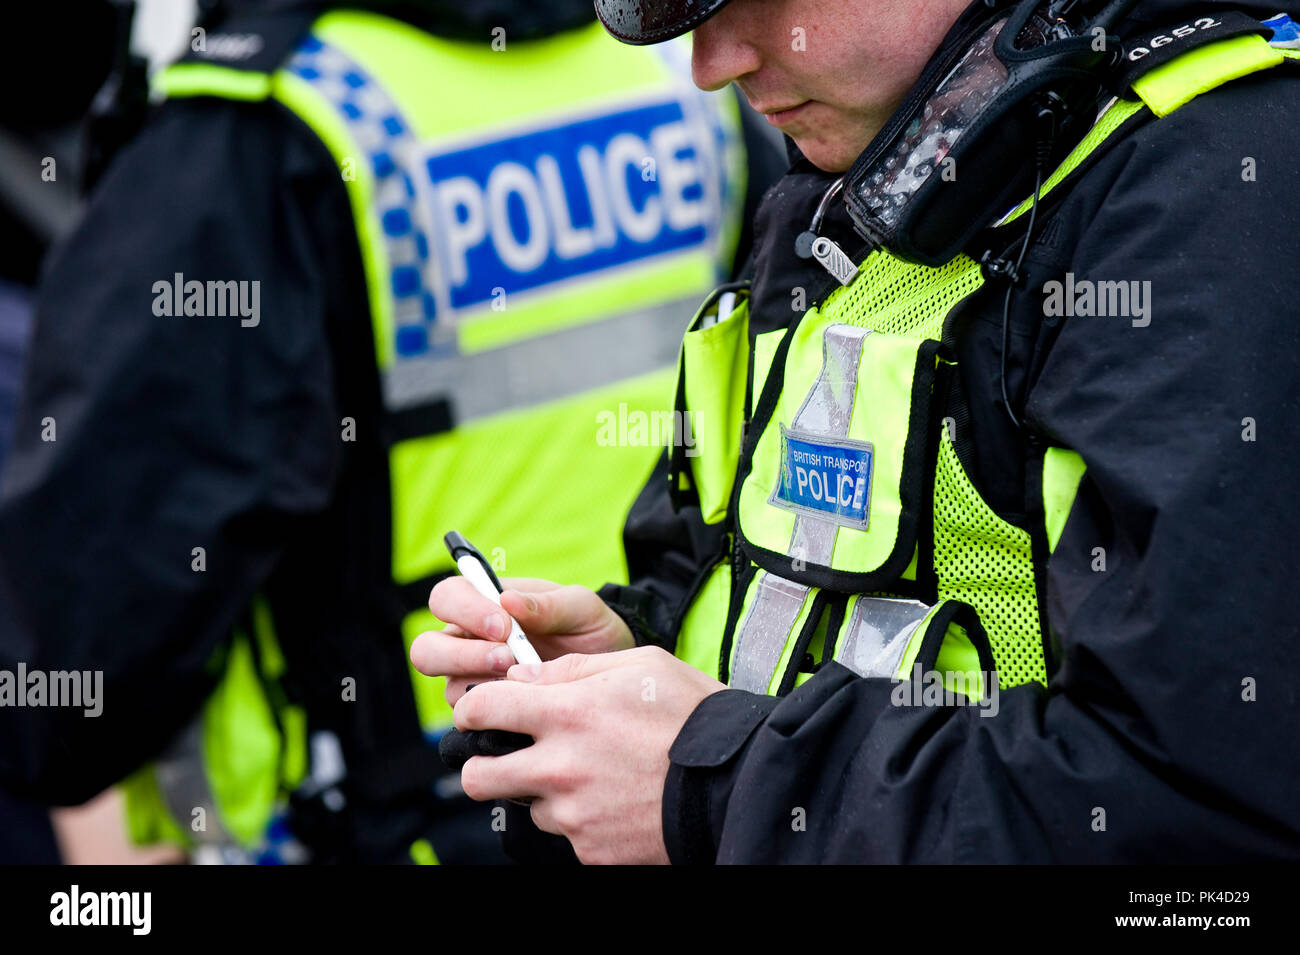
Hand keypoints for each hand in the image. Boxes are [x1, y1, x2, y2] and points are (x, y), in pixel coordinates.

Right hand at [410, 577, 633, 705]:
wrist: (612, 672)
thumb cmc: (590, 628)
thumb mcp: (579, 608)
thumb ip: (547, 604)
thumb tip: (508, 600)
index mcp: (483, 605)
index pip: (446, 598)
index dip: (465, 611)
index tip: (503, 625)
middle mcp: (467, 643)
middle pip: (426, 649)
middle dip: (461, 655)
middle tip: (506, 659)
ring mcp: (473, 682)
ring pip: (449, 688)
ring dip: (483, 688)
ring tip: (524, 684)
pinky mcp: (488, 716)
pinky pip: (475, 722)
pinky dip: (498, 716)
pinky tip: (528, 710)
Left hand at [452, 646, 725, 863]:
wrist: (737, 781)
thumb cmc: (692, 714)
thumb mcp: (638, 665)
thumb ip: (572, 668)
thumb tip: (524, 677)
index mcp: (564, 713)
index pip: (478, 710)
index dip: (472, 708)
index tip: (481, 711)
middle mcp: (558, 768)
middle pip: (476, 776)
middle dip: (484, 764)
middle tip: (508, 755)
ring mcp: (573, 815)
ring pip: (527, 806)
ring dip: (545, 792)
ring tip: (590, 776)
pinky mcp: (590, 851)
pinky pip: (568, 835)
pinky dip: (583, 820)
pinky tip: (616, 801)